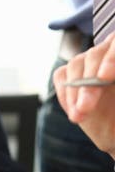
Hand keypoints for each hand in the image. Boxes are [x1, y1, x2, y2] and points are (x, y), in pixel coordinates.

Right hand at [54, 32, 114, 157]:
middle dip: (89, 83)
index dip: (111, 57)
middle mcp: (108, 54)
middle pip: (95, 56)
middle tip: (86, 107)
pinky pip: (62, 77)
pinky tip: (75, 113)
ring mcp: (89, 63)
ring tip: (79, 116)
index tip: (105, 77)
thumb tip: (101, 79)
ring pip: (76, 65)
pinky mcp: (71, 74)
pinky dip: (65, 96)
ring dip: (75, 93)